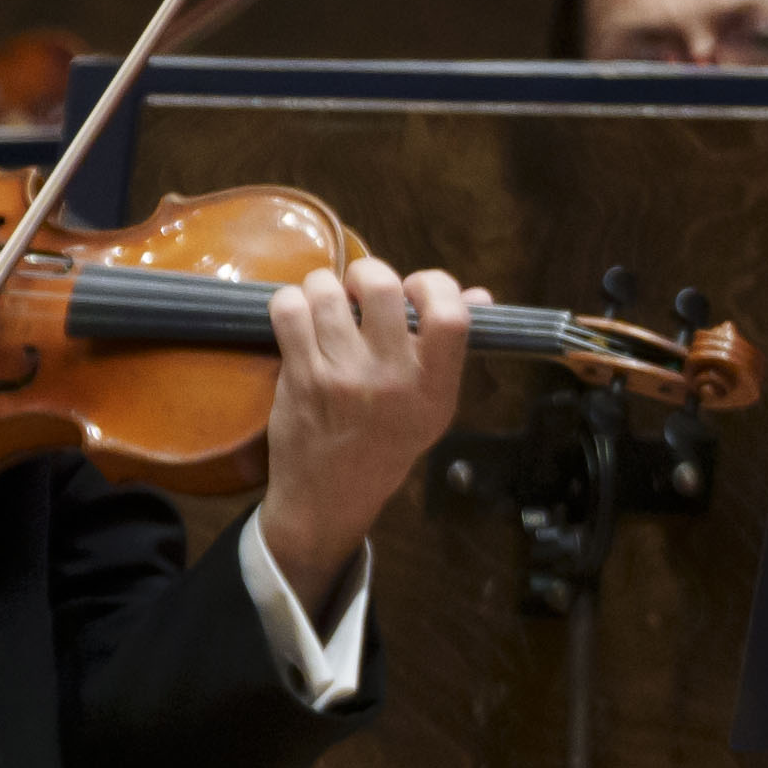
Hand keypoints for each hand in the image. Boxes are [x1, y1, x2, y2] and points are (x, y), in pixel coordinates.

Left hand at [254, 256, 478, 605]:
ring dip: (324, 286)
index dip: (434, 283)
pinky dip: (290, 301)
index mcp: (434, 386)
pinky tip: (300, 316)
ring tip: (328, 304)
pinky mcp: (299, 376)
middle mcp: (390, 379)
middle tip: (361, 289)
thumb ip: (452, 347)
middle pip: (380, 287)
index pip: (450, 316)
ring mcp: (341, 376)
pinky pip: (289, 311)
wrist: (331, 493)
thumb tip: (478, 294)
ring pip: (327, 291)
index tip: (416, 288)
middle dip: (368, 273)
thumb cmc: (387, 441)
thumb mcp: (434, 404)